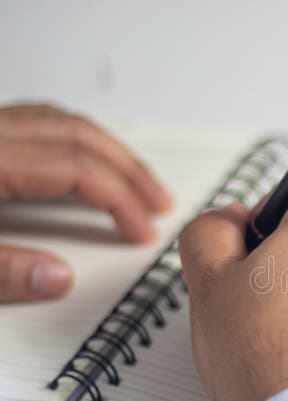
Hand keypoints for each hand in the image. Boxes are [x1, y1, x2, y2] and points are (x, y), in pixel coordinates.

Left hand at [0, 104, 171, 301]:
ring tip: (131, 179)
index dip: (121, 198)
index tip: (142, 230)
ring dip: (105, 150)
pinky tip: (78, 159)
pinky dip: (72, 139)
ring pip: (60, 121)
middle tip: (159, 202)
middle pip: (79, 136)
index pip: (77, 167)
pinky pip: (37, 122)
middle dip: (129, 170)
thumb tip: (57, 279)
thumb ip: (1, 271)